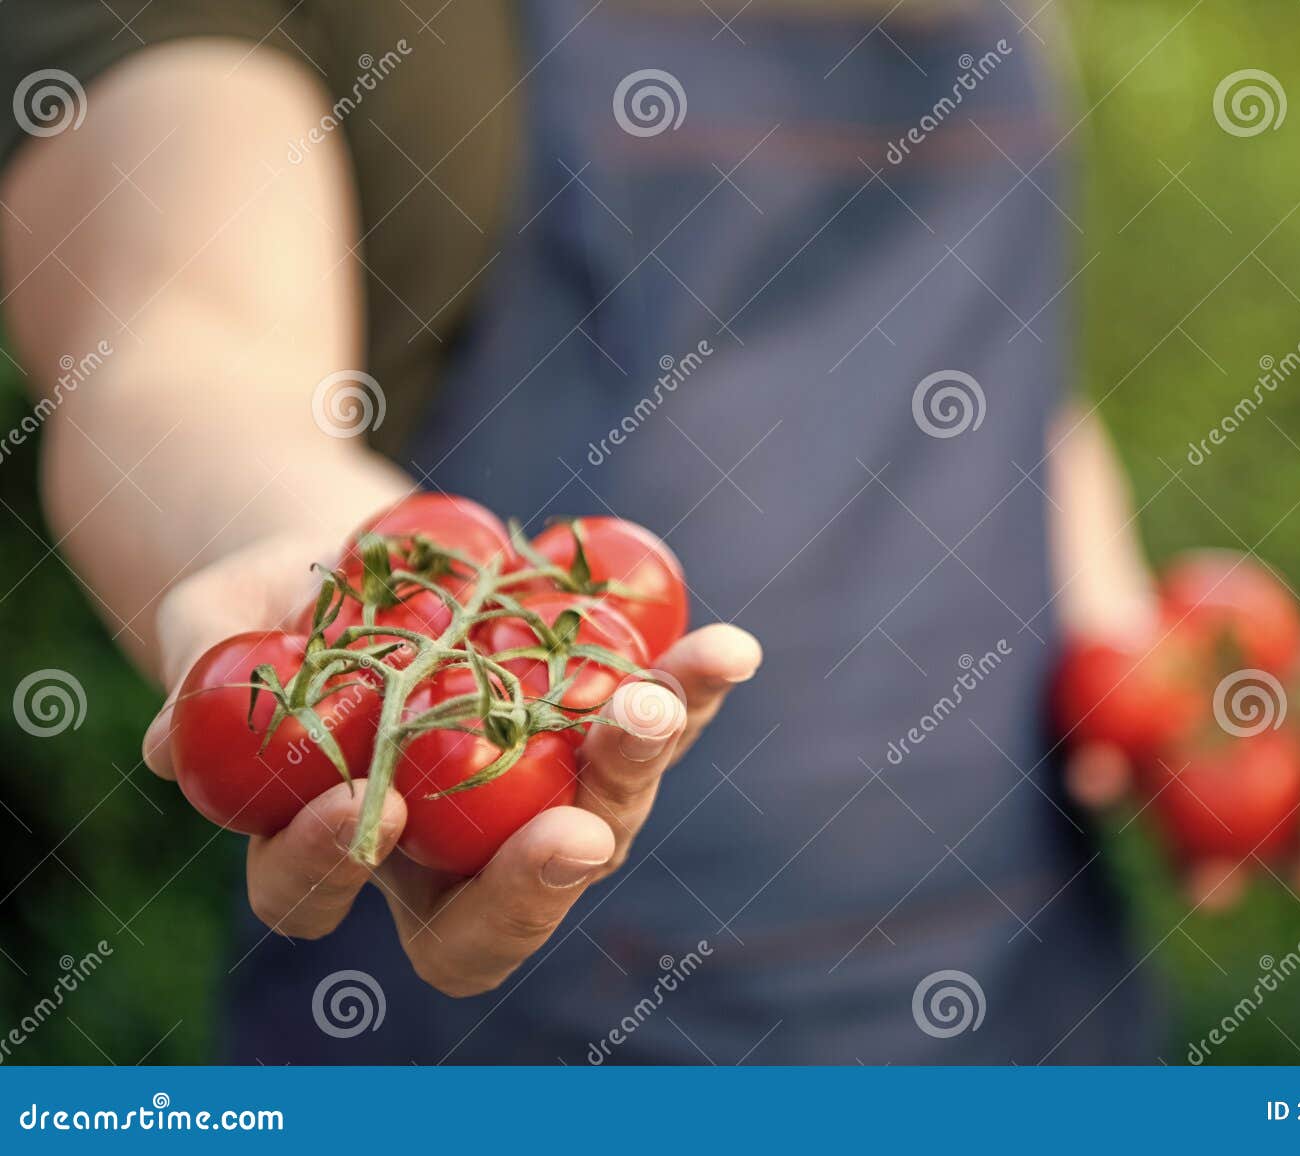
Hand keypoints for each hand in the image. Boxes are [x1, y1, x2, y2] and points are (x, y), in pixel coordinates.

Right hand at [141, 535, 760, 996]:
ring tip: (657, 701)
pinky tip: (728, 649)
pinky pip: (653, 720)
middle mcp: (442, 853)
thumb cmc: (261, 600)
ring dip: (637, 765)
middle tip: (574, 832)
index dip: (335, 868)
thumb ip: (199, 680)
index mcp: (334, 849)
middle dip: (538, 878)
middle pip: (495, 907)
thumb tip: (166, 749)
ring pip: (598, 817)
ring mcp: (530, 795)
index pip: (321, 899)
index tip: (363, 806)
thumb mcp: (215, 619)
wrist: (347, 544)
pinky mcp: (593, 729)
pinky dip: (694, 686)